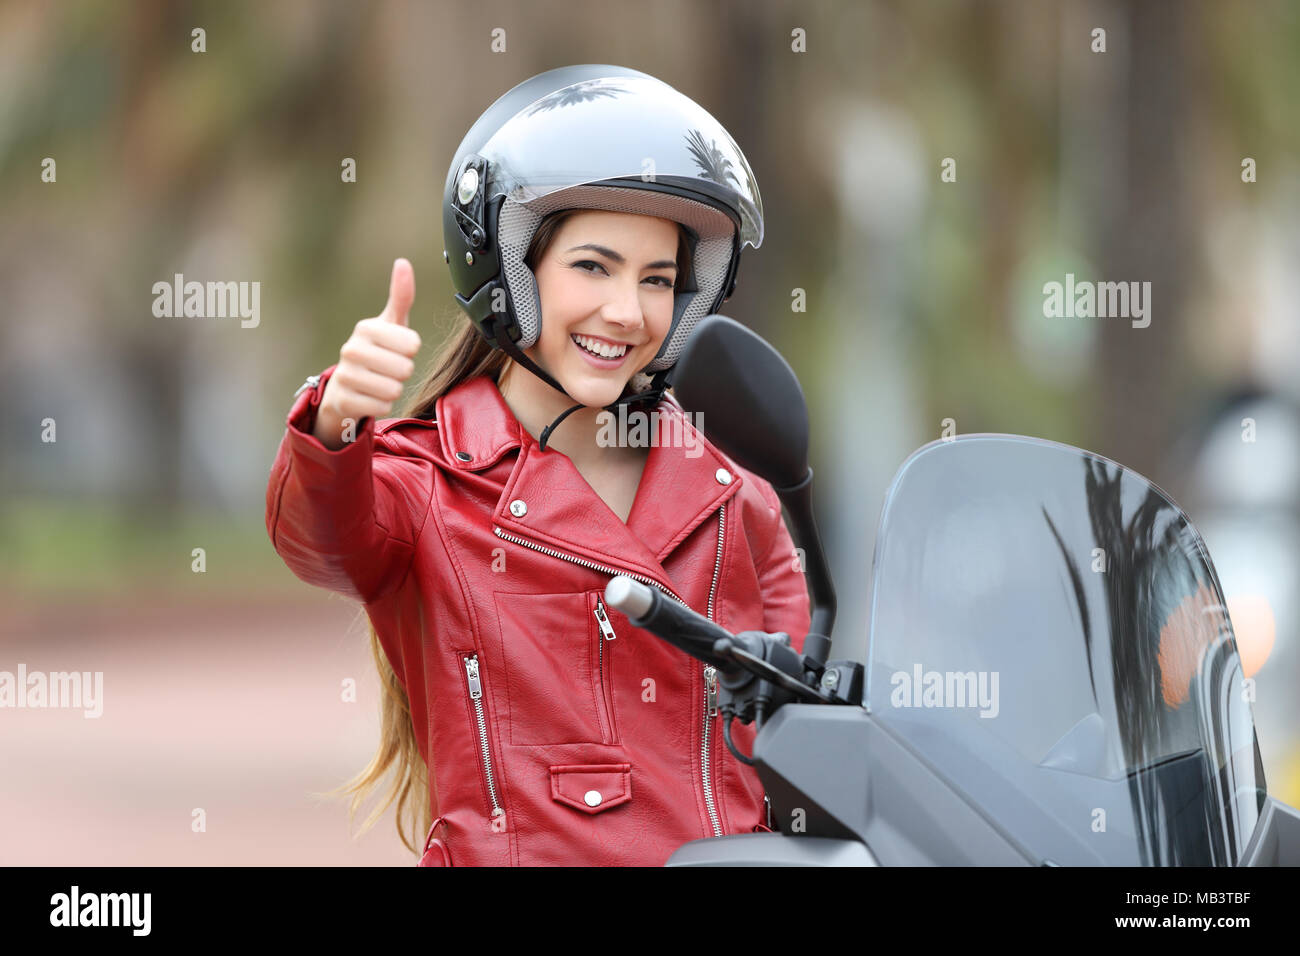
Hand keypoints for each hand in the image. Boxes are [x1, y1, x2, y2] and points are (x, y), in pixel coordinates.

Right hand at [313, 258, 419, 448]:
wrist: (346, 385)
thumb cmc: (377, 350)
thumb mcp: (391, 323)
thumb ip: (401, 295)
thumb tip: (403, 262)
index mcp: (366, 327)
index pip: (413, 345)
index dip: (410, 351)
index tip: (396, 349)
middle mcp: (351, 349)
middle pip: (405, 369)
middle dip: (402, 372)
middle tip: (387, 368)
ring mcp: (345, 375)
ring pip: (394, 390)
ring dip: (393, 390)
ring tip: (379, 382)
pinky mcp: (343, 400)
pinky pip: (382, 406)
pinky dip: (381, 405)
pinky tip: (369, 396)